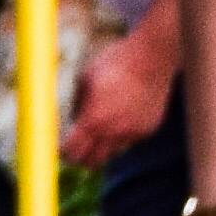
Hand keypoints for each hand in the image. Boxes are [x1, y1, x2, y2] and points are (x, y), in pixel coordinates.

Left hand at [69, 18, 178, 155]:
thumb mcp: (86, 79)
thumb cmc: (115, 62)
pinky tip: (124, 115)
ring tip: (102, 128)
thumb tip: (65, 123)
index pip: (72, 152)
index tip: (62, 150)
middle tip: (77, 150)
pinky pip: (129, 141)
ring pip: (111, 154)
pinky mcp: (147, 130)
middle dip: (81, 158)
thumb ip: (76, 105)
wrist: (153, 54)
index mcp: (93, 120)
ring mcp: (132, 132)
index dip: (64, 152)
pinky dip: (123, 135)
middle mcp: (112, 132)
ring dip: (103, 147)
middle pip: (91, 162)